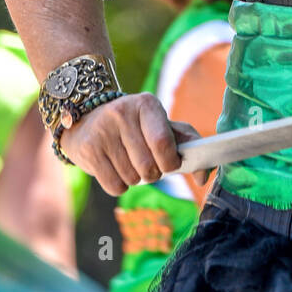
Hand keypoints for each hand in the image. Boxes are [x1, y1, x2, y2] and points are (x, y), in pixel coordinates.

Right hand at [58, 93, 210, 195]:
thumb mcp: (161, 124)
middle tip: (147, 162)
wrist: (87, 119)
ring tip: (127, 161)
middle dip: (153, 173)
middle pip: (149, 166)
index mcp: (147, 104)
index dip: (171, 161)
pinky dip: (120, 186)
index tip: (171, 164)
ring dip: (135, 178)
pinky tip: (114, 168)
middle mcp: (123, 113)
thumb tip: (205, 176)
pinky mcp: (88, 149)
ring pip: (132, 178)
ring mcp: (103, 131)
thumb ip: (188, 145)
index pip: (163, 142)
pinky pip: (115, 187)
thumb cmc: (136, 127)